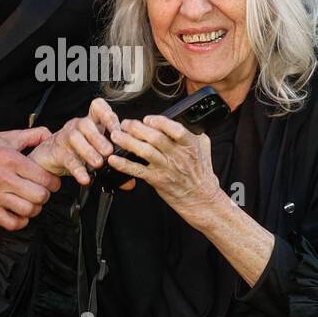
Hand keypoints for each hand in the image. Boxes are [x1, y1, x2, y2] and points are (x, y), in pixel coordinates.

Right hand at [0, 124, 60, 231]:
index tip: (52, 182)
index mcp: (11, 159)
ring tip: (31, 202)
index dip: (54, 182)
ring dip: (35, 208)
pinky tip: (20, 213)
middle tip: (42, 191)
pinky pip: (11, 223)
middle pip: (39, 196)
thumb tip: (49, 137)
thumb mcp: (6, 136)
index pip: (44, 178)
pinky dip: (21, 221)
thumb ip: (32, 135)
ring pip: (28, 210)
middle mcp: (3, 178)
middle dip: (45, 195)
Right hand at [31, 97, 134, 189]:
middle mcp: (78, 127)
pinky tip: (85, 178)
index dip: (108, 116)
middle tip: (109, 152)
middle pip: (87, 124)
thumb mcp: (97, 156)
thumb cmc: (75, 152)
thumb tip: (130, 182)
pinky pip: (68, 159)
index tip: (118, 130)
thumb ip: (114, 166)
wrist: (50, 158)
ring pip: (76, 138)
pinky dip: (78, 170)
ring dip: (88, 151)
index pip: (98, 108)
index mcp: (91, 123)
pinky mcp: (58, 153)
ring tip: (98, 163)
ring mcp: (66, 138)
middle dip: (100, 138)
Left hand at [106, 115, 220, 219]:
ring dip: (128, 142)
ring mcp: (166, 168)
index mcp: (189, 145)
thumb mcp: (203, 147)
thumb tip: (183, 118)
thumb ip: (193, 132)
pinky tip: (114, 160)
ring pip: (145, 152)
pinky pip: (138, 171)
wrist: (201, 198)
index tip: (148, 119)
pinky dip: (124, 165)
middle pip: (155, 138)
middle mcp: (178, 155)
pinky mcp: (157, 180)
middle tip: (125, 124)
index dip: (160, 122)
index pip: (175, 130)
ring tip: (116, 136)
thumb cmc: (201, 172)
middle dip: (137, 128)